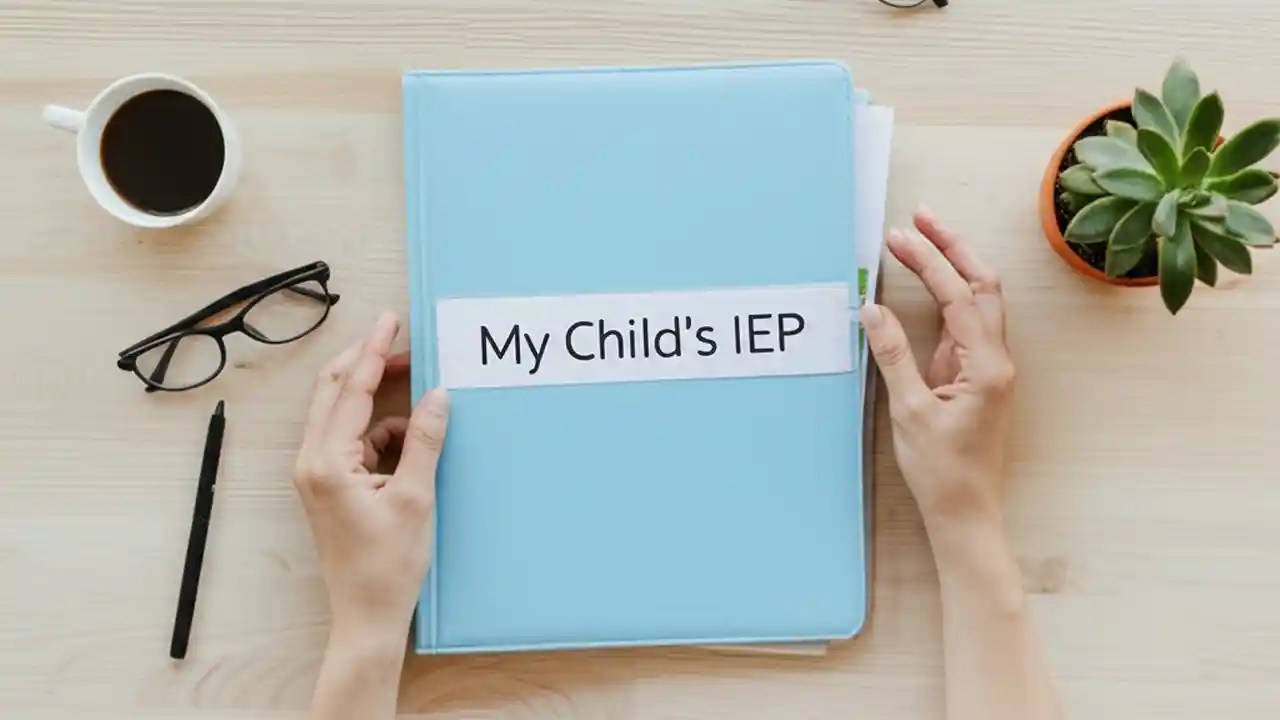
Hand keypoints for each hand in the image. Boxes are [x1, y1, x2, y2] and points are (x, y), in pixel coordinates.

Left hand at [294, 311, 449, 644]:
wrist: (366, 615)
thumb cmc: (387, 566)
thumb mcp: (415, 497)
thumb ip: (424, 440)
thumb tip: (437, 395)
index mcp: (326, 462)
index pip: (351, 390)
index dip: (375, 351)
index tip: (390, 321)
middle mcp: (312, 462)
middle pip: (336, 391)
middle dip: (369, 362)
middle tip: (403, 341)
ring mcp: (317, 473)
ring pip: (344, 414)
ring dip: (378, 398)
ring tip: (419, 391)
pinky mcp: (328, 484)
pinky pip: (354, 440)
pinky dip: (381, 431)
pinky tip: (411, 440)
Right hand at [861, 209, 1014, 533]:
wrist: (966, 512)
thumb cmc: (942, 471)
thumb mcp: (910, 411)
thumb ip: (893, 356)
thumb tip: (873, 311)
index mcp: (987, 367)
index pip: (958, 297)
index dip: (928, 263)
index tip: (899, 238)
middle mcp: (997, 361)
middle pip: (981, 286)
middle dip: (952, 248)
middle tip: (922, 219)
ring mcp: (990, 368)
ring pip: (979, 302)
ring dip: (955, 268)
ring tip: (926, 239)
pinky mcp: (978, 378)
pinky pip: (966, 325)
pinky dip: (950, 296)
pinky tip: (931, 284)